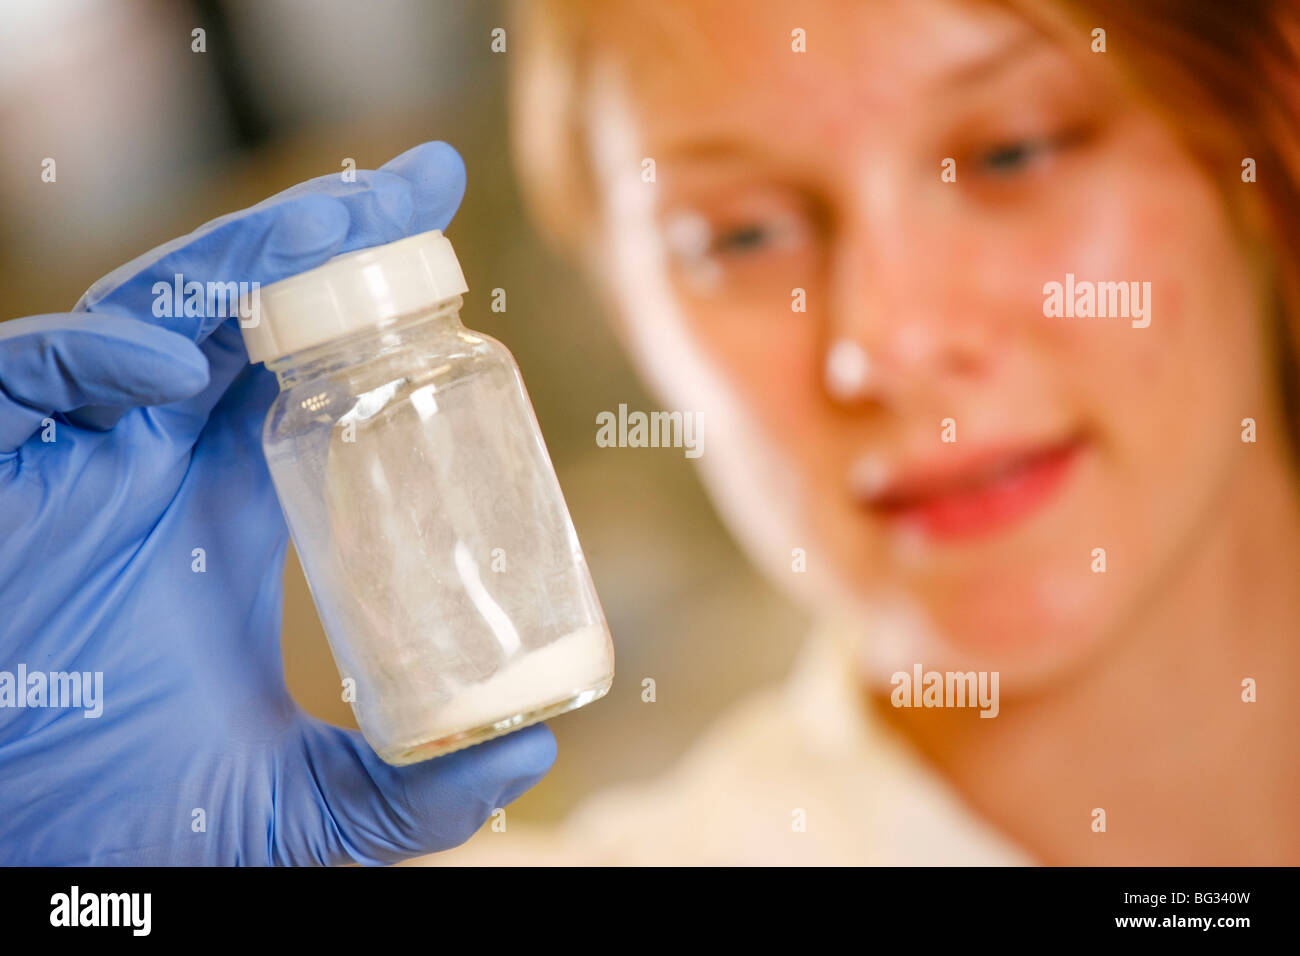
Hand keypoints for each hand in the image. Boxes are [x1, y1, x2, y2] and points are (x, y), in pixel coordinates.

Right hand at [0, 142, 555, 864]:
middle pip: (258, 308)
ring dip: (244, 259)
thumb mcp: (295, 806)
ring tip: (338, 221)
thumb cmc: (124, 809)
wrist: (5, 842)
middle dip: (334, 236)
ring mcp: (83, 451)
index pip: (318, 366)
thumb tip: (532, 754)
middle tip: (428, 182)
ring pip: (160, 309)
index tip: (459, 253)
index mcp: (235, 498)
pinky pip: (32, 378)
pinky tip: (169, 365)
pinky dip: (92, 357)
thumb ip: (406, 792)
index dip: (380, 304)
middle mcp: (165, 453)